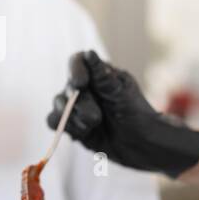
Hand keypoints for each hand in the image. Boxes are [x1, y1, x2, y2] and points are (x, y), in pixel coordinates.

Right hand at [46, 50, 198, 177]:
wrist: (144, 146)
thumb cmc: (139, 116)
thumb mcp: (123, 94)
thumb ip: (103, 76)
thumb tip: (88, 53)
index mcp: (99, 74)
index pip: (77, 62)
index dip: (74, 70)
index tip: (81, 84)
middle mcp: (85, 89)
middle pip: (67, 88)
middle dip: (80, 104)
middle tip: (97, 118)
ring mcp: (77, 108)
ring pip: (58, 105)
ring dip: (72, 118)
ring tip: (93, 126)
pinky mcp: (73, 126)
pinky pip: (54, 121)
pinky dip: (65, 127)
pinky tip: (84, 132)